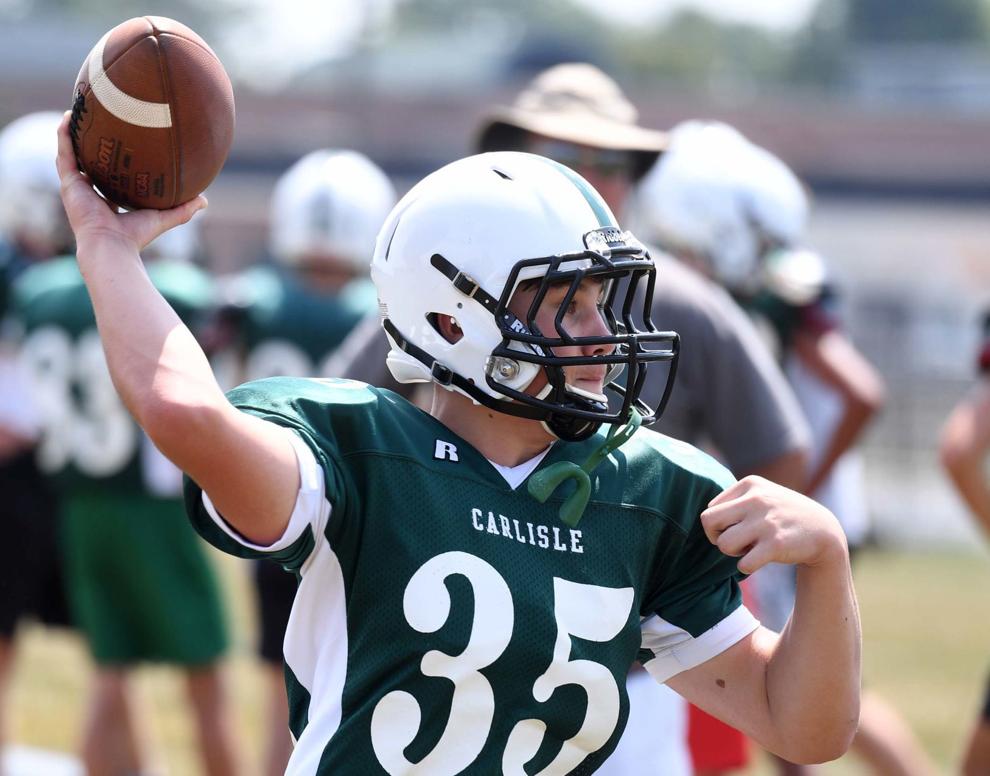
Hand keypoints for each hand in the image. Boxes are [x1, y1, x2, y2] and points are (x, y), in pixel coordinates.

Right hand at [55, 112, 205, 253]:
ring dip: (72, 133)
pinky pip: (64, 154)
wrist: (113, 246)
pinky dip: (64, 135)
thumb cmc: (136, 236)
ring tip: (77, 111)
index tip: (119, 144)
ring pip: (71, 154)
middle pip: (87, 162)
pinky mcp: (68, 183)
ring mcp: (76, 188)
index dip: (111, 162)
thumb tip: (205, 201)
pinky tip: (67, 117)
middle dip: (89, 143)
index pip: (107, 177)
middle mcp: (89, 193)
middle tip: (97, 120)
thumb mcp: (163, 217)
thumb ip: (183, 209)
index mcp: (107, 201)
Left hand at [701, 476, 847, 573]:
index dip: (718, 525)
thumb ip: (733, 500)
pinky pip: (743, 564)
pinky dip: (746, 567)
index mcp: (749, 484)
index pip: (710, 509)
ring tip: (750, 549)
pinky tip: (760, 560)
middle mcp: (756, 499)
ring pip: (723, 544)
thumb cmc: (781, 515)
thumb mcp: (761, 494)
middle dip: (716, 537)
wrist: (823, 530)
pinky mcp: (776, 544)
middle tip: (734, 542)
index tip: (735, 530)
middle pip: (708, 522)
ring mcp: (766, 521)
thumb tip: (703, 518)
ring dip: (733, 553)